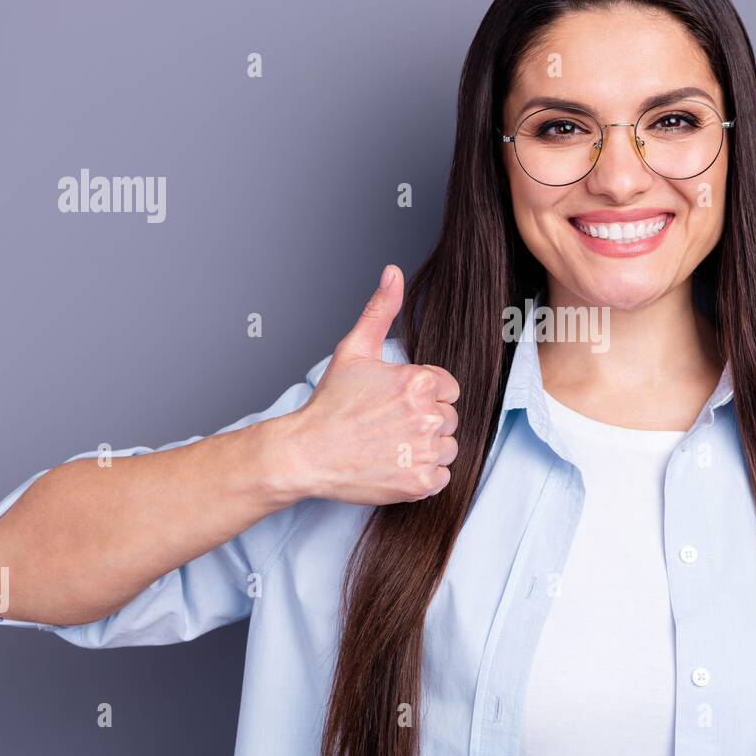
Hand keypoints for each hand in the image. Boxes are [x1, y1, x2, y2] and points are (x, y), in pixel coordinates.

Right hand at [283, 264, 459, 504]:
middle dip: (425, 421)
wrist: (306, 453)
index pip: (448, 389)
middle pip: (449, 418)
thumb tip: (394, 272)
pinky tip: (396, 465)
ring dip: (427, 448)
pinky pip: (443, 477)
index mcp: (419, 383)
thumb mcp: (354, 350)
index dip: (423, 395)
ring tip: (391, 445)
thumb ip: (380, 310)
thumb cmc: (330, 404)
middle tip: (389, 426)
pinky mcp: (421, 483)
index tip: (395, 403)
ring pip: (448, 447)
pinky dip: (424, 475)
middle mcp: (428, 417)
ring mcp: (426, 452)